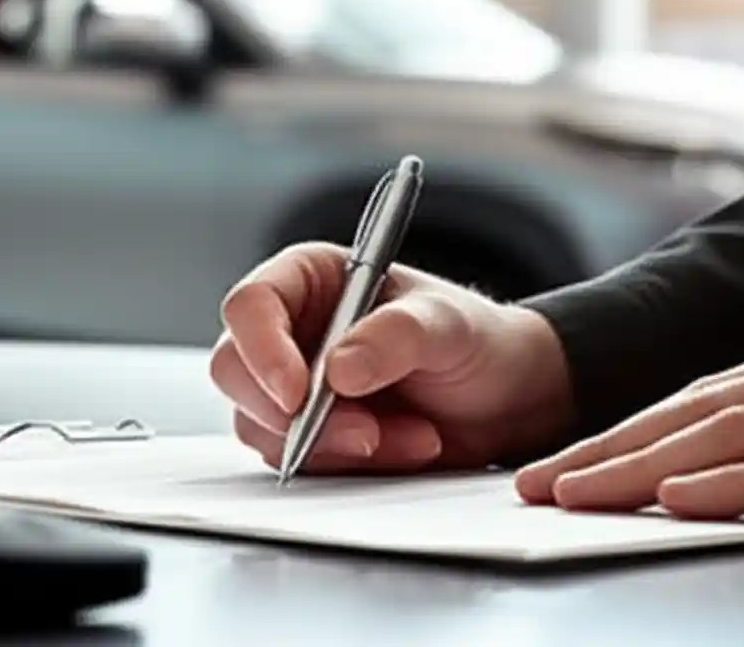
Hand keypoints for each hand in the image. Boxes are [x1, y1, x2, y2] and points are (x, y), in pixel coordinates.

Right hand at [211, 242, 575, 473]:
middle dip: (293, 412)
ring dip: (333, 444)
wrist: (507, 400)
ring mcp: (294, 387)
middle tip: (361, 433)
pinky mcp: (308, 435)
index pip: (250, 305)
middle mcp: (290, 331)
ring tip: (410, 435)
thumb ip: (394, 336)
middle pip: (236, 371)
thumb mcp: (447, 325)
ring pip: (262, 425)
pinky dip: (349, 464)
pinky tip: (405, 447)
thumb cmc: (475, 341)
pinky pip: (296, 460)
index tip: (298, 392)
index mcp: (309, 279)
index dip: (261, 349)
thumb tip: (337, 369)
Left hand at [516, 328, 743, 518]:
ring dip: (639, 464)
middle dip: (605, 451)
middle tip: (533, 484)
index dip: (625, 437)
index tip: (561, 469)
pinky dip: (730, 482)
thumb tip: (702, 473)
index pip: (701, 403)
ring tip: (569, 492)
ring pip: (723, 431)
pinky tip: (671, 498)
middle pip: (691, 414)